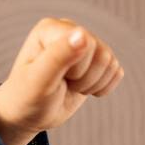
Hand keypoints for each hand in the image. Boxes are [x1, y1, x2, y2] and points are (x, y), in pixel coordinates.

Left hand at [0, 18, 123, 144]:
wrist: (27, 116)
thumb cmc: (27, 98)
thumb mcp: (39, 81)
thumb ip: (58, 56)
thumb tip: (83, 34)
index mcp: (51, 28)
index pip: (86, 42)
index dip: (75, 69)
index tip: (51, 78)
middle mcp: (70, 31)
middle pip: (102, 54)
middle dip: (84, 78)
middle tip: (61, 84)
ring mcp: (85, 45)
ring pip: (111, 63)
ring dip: (92, 84)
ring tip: (69, 86)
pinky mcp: (96, 60)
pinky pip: (116, 71)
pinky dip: (102, 87)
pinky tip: (82, 88)